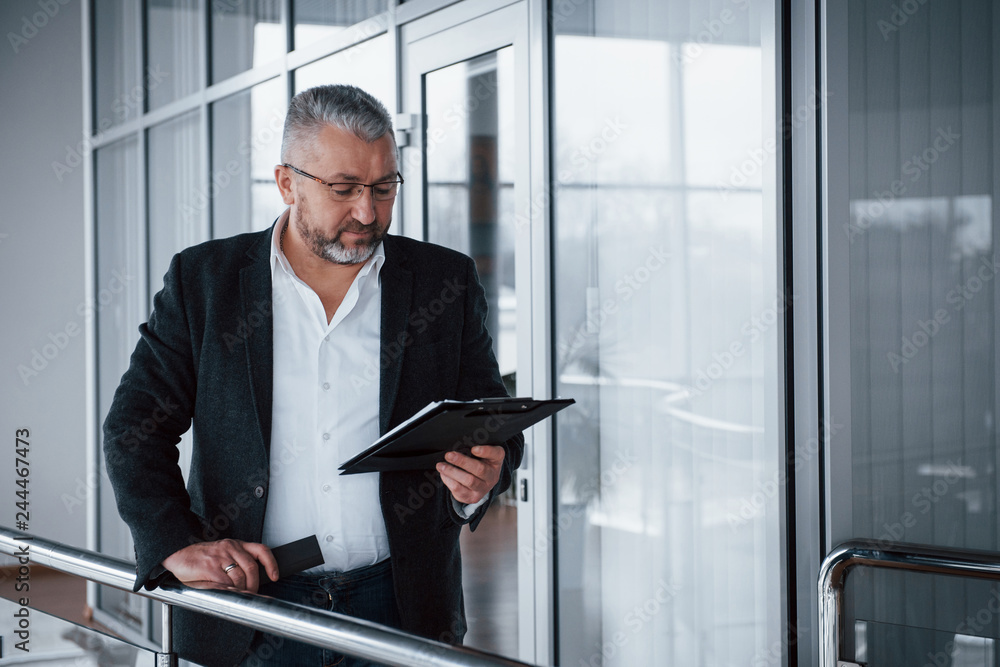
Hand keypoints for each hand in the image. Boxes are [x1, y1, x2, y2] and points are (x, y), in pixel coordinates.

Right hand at [161, 539, 278, 592]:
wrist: (176, 554)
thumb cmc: (199, 557)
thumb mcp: (222, 554)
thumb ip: (236, 563)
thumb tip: (251, 582)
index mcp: (235, 545)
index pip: (261, 550)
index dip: (271, 564)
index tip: (274, 576)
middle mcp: (230, 548)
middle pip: (252, 568)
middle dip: (254, 585)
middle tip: (250, 594)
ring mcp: (219, 557)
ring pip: (239, 577)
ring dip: (241, 590)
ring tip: (236, 595)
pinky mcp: (209, 567)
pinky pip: (224, 582)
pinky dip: (228, 591)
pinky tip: (226, 593)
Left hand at [436, 445, 505, 504]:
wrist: (481, 483)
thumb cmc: (478, 461)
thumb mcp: (481, 453)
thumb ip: (473, 447)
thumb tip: (455, 444)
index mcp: (496, 460)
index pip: (496, 454)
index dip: (486, 451)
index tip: (473, 449)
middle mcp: (493, 476)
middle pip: (480, 469)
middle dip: (462, 462)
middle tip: (449, 455)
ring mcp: (483, 488)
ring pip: (469, 481)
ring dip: (452, 472)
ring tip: (440, 465)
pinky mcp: (473, 497)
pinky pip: (460, 490)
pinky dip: (449, 481)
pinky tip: (443, 474)